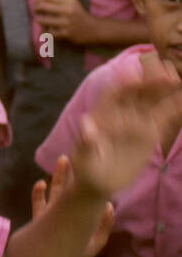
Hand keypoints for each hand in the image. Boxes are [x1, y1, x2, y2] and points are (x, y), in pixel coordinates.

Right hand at [32, 155, 113, 256]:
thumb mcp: (95, 242)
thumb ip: (104, 227)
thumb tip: (110, 206)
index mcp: (77, 216)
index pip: (82, 196)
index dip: (84, 183)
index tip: (89, 168)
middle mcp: (64, 213)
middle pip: (67, 188)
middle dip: (69, 173)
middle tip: (73, 155)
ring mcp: (51, 216)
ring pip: (54, 191)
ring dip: (58, 176)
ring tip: (63, 160)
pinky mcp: (40, 221)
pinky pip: (38, 203)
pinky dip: (38, 193)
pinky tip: (41, 184)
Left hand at [33, 0, 93, 43]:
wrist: (94, 30)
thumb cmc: (80, 16)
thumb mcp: (74, 4)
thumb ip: (60, 1)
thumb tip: (41, 0)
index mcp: (70, 1)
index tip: (36, 2)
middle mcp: (68, 11)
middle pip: (43, 7)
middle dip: (36, 9)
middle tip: (36, 11)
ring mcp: (66, 23)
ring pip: (43, 20)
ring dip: (40, 21)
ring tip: (41, 21)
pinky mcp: (66, 34)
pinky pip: (48, 33)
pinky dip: (45, 32)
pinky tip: (47, 31)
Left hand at [70, 61, 181, 200]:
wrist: (99, 181)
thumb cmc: (86, 167)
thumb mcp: (84, 156)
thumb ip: (86, 141)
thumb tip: (86, 127)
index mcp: (104, 112)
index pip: (115, 93)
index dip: (125, 84)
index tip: (136, 80)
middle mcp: (122, 111)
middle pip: (137, 91)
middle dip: (150, 81)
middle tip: (166, 75)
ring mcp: (138, 119)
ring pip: (153, 99)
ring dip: (165, 89)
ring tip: (176, 80)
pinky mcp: (150, 131)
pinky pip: (164, 116)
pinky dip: (175, 107)